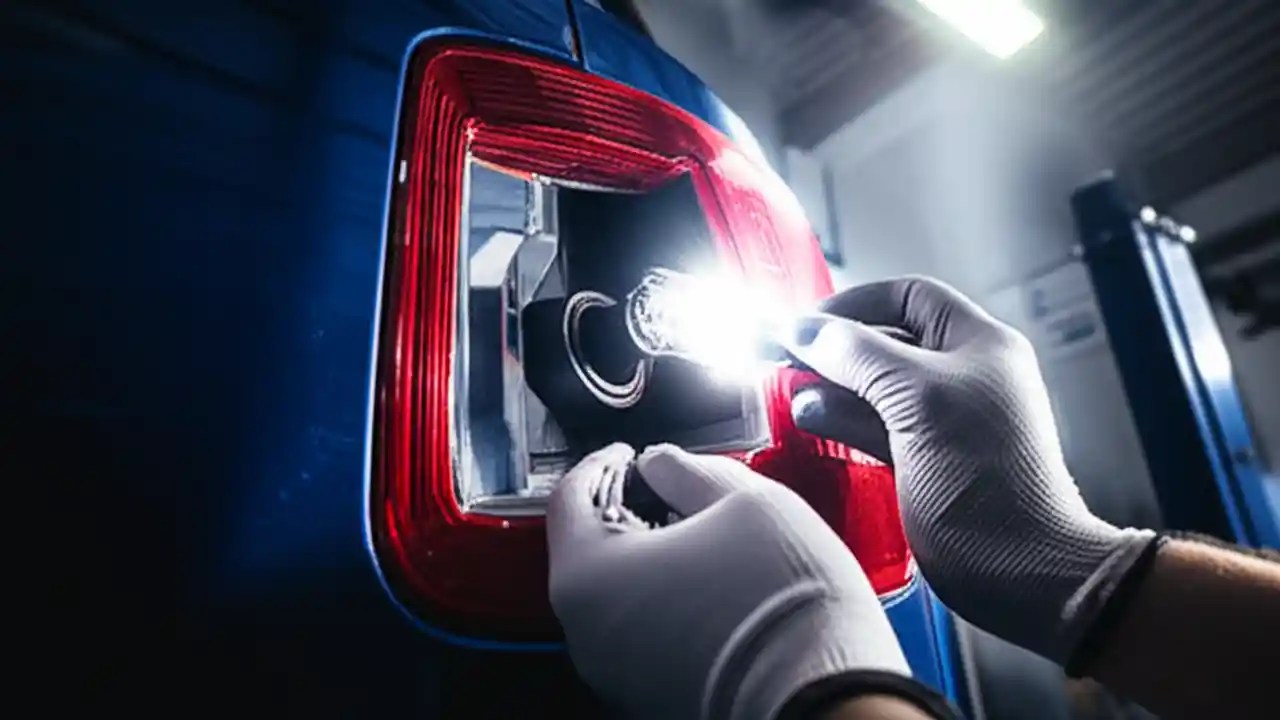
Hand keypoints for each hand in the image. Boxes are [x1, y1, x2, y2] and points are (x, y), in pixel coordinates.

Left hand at [547, 444, 910, 719]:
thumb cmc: (787, 605)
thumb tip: (660, 462)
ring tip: (705, 537)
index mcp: (589, 576)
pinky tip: (715, 585)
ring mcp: (614, 669)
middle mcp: (587, 631)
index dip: (603, 460)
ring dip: (651, 556)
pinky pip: (642, 631)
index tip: (629, 452)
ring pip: (618, 592)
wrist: (831, 700)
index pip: (570, 496)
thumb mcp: (742, 498)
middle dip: (629, 509)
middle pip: (591, 547)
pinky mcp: (647, 694)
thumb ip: (684, 468)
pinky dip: (666, 600)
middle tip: (672, 488)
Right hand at [787, 276, 1155, 663]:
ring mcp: (941, 423)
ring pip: (872, 389)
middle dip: (833, 350)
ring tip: (792, 397)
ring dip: (829, 390)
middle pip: (884, 343)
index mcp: (978, 344)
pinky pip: (873, 430)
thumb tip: (801, 330)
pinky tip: (809, 425)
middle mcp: (961, 377)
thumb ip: (856, 356)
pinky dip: (840, 424)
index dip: (855, 302)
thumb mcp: (917, 398)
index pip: (909, 296)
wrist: (1022, 572)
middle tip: (782, 359)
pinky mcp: (923, 464)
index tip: (807, 322)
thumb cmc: (985, 478)